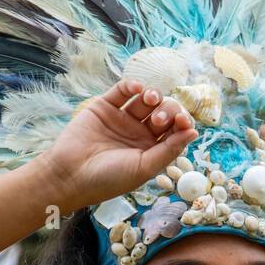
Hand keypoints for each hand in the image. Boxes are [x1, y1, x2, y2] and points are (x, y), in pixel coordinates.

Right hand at [36, 78, 197, 215]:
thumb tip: (194, 131)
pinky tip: (137, 89)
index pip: (175, 130)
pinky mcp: (104, 106)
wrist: (70, 175)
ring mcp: (122, 118)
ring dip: (153, 95)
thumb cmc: (108, 179)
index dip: (182, 122)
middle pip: (164, 112)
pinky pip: (123, 90)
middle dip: (167, 111)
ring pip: (146, 99)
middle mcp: (139, 133)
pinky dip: (133, 85)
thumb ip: (169, 149)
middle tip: (157, 120)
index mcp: (151, 150)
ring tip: (149, 100)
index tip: (184, 121)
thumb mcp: (144, 168)